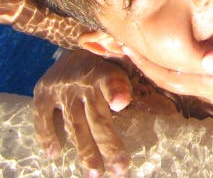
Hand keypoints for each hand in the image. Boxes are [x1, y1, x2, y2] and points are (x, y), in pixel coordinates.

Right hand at [33, 49, 130, 177]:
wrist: (73, 46)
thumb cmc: (108, 62)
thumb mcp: (124, 64)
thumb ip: (138, 85)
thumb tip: (169, 109)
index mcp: (107, 71)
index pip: (112, 80)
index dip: (116, 90)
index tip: (121, 102)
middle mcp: (84, 80)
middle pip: (97, 117)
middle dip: (108, 145)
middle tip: (120, 169)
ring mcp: (62, 89)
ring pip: (74, 124)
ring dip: (84, 151)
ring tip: (95, 173)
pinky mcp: (43, 94)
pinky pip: (44, 119)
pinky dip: (47, 136)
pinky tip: (53, 154)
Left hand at [123, 36, 212, 106]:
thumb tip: (208, 62)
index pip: (169, 76)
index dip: (143, 62)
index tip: (120, 44)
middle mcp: (208, 80)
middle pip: (161, 72)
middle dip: (133, 57)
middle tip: (103, 38)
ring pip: (170, 65)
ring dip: (144, 53)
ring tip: (121, 36)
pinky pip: (185, 59)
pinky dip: (165, 49)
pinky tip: (159, 34)